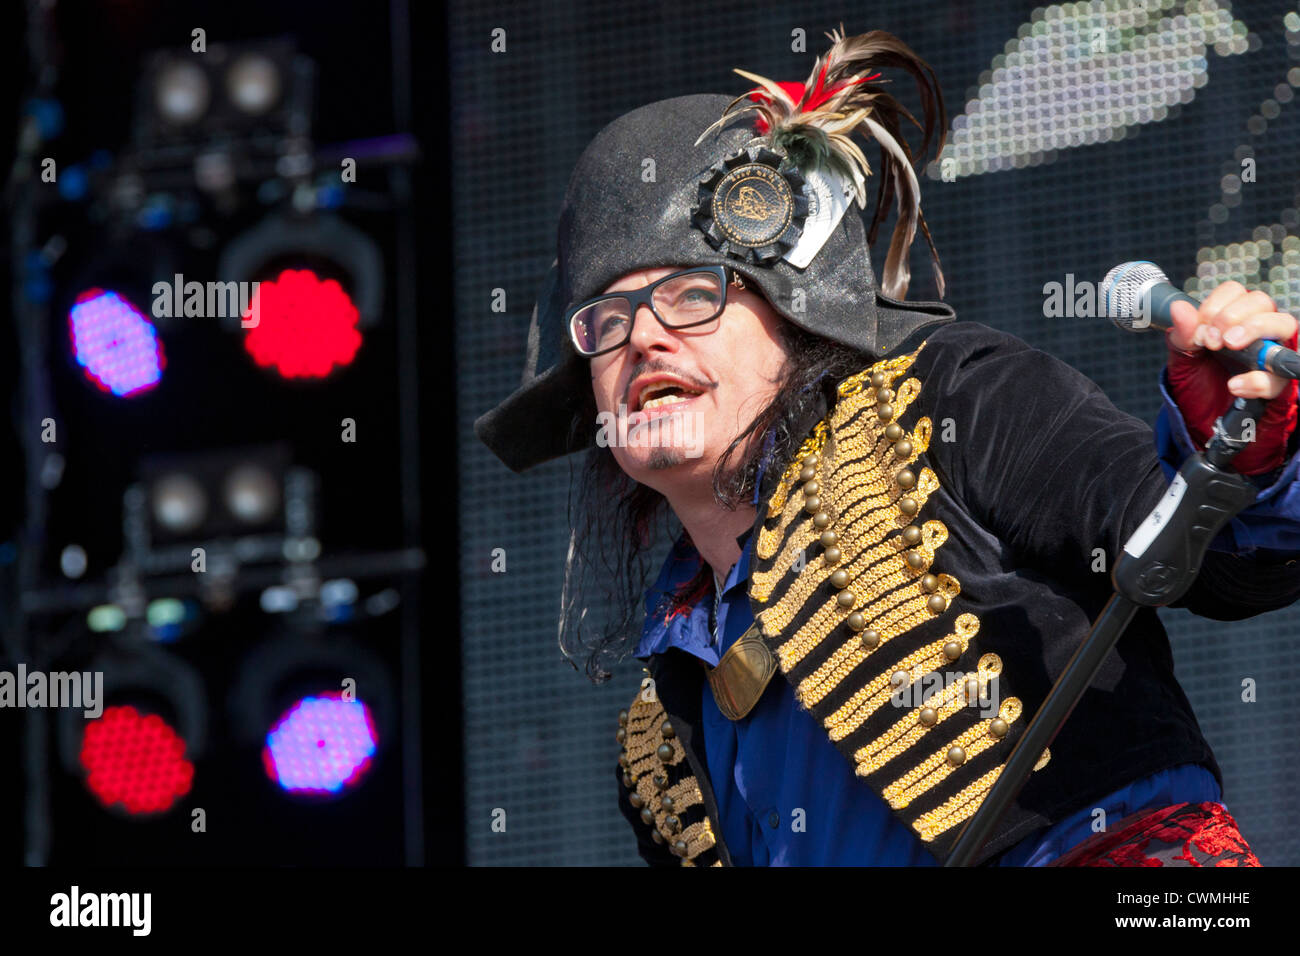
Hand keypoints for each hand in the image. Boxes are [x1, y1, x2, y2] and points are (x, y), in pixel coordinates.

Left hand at [1165, 280, 1297, 475]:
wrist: (1204, 429)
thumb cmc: (1200, 391)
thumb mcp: (1183, 364)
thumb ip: (1181, 338)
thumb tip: (1179, 308)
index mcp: (1231, 323)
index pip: (1236, 293)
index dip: (1217, 305)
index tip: (1200, 328)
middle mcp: (1256, 334)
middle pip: (1263, 303)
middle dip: (1234, 316)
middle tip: (1213, 340)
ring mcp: (1271, 357)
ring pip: (1285, 326)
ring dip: (1254, 331)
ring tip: (1227, 348)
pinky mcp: (1280, 385)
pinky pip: (1281, 374)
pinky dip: (1258, 378)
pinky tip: (1234, 385)